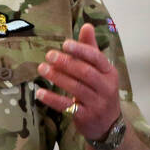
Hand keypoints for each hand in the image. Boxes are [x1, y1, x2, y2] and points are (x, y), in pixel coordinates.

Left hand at [35, 23, 120, 140]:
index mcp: (110, 72)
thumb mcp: (100, 71)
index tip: (65, 44)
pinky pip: (67, 106)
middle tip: (49, 55)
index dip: (81, 50)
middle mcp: (106, 87)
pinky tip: (39, 92)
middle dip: (66, 63)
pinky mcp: (86, 116)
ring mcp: (97, 103)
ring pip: (76, 88)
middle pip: (85, 72)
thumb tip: (86, 25)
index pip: (97, 58)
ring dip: (57, 77)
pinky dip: (52, 99)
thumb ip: (91, 49)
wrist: (108, 124)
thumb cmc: (100, 91)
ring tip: (42, 68)